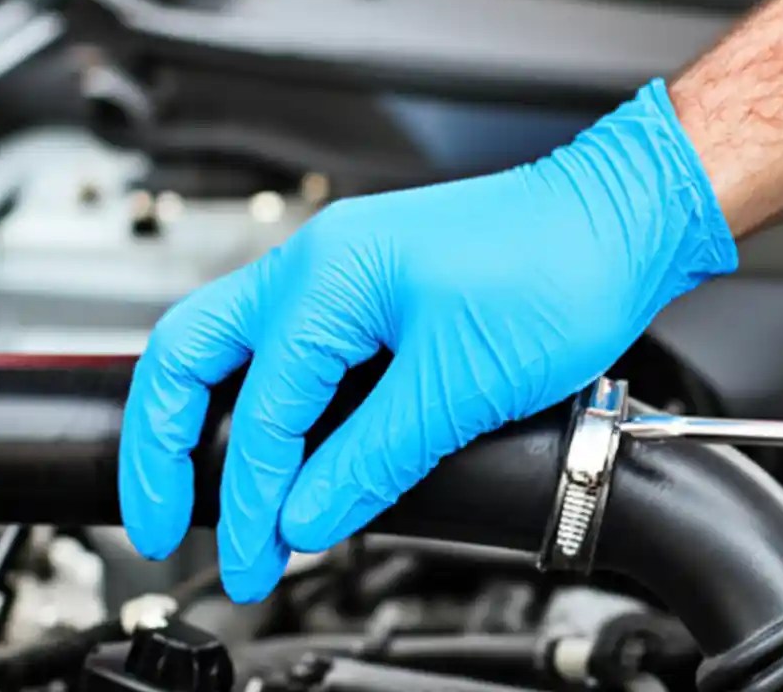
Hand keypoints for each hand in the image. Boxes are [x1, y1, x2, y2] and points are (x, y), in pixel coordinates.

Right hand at [118, 79, 737, 602]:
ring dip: (215, 419)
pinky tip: (283, 442)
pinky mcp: (380, 289)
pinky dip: (273, 401)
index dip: (252, 497)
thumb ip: (374, 457)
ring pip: (237, 347)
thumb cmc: (559, 271)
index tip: (255, 558)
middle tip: (161, 517)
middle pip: (193, 355)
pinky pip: (296, 347)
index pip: (264, 412)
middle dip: (165, 444)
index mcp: (329, 280)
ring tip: (208, 489)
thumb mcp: (460, 386)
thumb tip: (308, 518)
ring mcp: (346, 272)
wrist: (621, 224)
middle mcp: (320, 266)